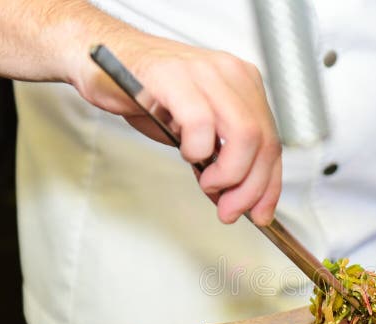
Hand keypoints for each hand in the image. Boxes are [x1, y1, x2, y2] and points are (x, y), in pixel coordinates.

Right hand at [71, 34, 281, 225]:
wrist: (104, 59)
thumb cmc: (149, 92)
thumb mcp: (197, 129)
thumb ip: (223, 157)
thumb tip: (237, 194)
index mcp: (244, 84)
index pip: (272, 142)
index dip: (269, 185)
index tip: (260, 212)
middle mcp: (231, 74)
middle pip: (263, 142)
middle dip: (249, 187)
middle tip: (229, 207)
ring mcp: (206, 73)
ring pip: (244, 135)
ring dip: (228, 174)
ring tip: (207, 181)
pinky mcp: (175, 78)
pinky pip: (201, 125)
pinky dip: (196, 150)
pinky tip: (186, 152)